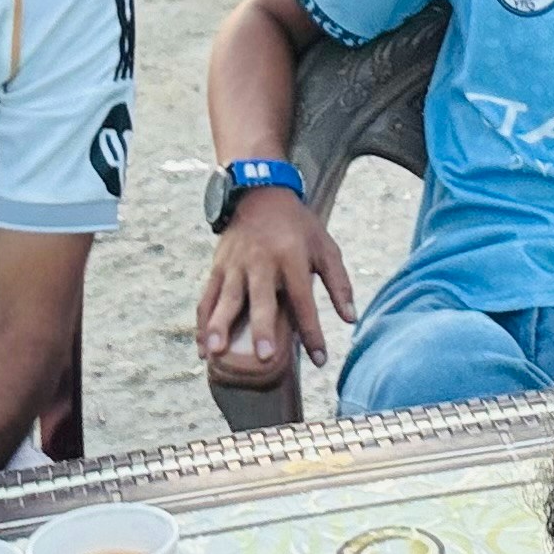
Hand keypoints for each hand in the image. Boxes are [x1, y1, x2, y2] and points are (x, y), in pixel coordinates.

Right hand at [195, 188, 354, 385]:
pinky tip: (203, 349)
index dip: (312, 331)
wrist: (259, 194)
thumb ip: (339, 283)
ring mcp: (235, 265)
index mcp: (292, 257)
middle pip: (261, 299)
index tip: (320, 360)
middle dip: (262, 328)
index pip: (304, 299)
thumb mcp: (325, 247)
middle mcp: (261, 262)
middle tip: (264, 357)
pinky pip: (207, 298)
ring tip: (215, 353)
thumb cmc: (298, 227)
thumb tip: (350, 318)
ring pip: (225, 299)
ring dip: (220, 326)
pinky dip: (203, 323)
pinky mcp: (217, 268)